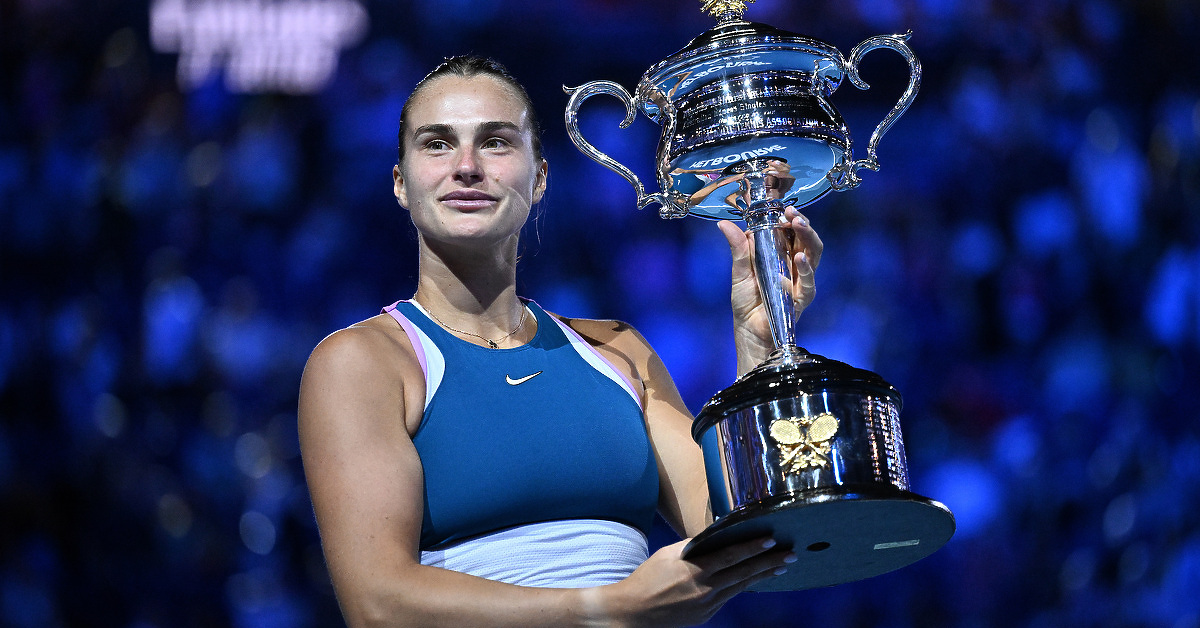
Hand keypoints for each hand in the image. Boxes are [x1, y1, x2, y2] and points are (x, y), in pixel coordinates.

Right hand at [590, 536, 795, 627]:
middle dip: (769, 563)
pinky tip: (754, 579)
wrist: (635, 612)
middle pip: (743, 573)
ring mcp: (708, 605)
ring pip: (741, 586)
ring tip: (781, 567)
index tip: (771, 539)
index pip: (730, 556)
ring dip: (763, 576)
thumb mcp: (669, 554)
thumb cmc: (648, 578)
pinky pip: (729, 597)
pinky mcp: (707, 616)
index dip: (752, 547)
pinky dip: (743, 586)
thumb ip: (694, 545)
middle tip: (790, 554)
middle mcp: (705, 589)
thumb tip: (716, 535)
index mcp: (695, 571)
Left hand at [717, 207, 822, 375]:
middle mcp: (796, 266)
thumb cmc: (746, 302)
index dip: (791, 219)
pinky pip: (809, 282)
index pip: (793, 232)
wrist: (748, 330)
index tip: (783, 208)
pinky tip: (800, 257)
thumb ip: (738, 248)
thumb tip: (724, 224)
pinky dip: (806, 269)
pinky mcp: (801, 299)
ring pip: (814, 255)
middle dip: (803, 224)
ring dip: (809, 238)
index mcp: (783, 256)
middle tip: (792, 213)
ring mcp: (801, 282)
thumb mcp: (739, 271)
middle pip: (808, 240)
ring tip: (798, 224)